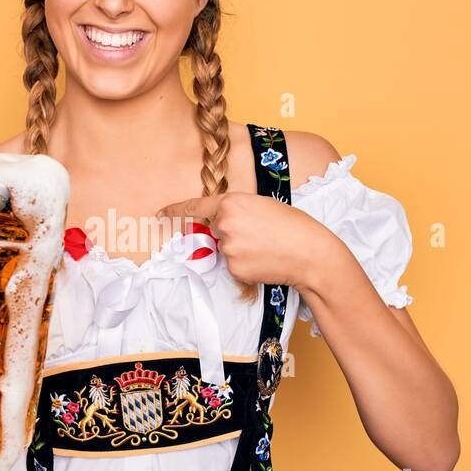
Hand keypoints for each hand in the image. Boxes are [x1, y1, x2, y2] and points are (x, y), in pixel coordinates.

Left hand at [155, 191, 336, 289]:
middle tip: (257, 235)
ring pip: (223, 249)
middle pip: (212, 231)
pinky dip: (244, 265)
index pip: (194, 207)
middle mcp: (223, 224)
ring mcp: (227, 248)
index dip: (175, 210)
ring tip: (265, 247)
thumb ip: (236, 211)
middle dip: (228, 233)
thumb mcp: (261, 205)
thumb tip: (219, 226)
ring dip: (238, 250)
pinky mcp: (233, 268)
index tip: (160, 214)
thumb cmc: (292, 224)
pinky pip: (231, 266)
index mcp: (230, 202)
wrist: (309, 252)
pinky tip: (263, 260)